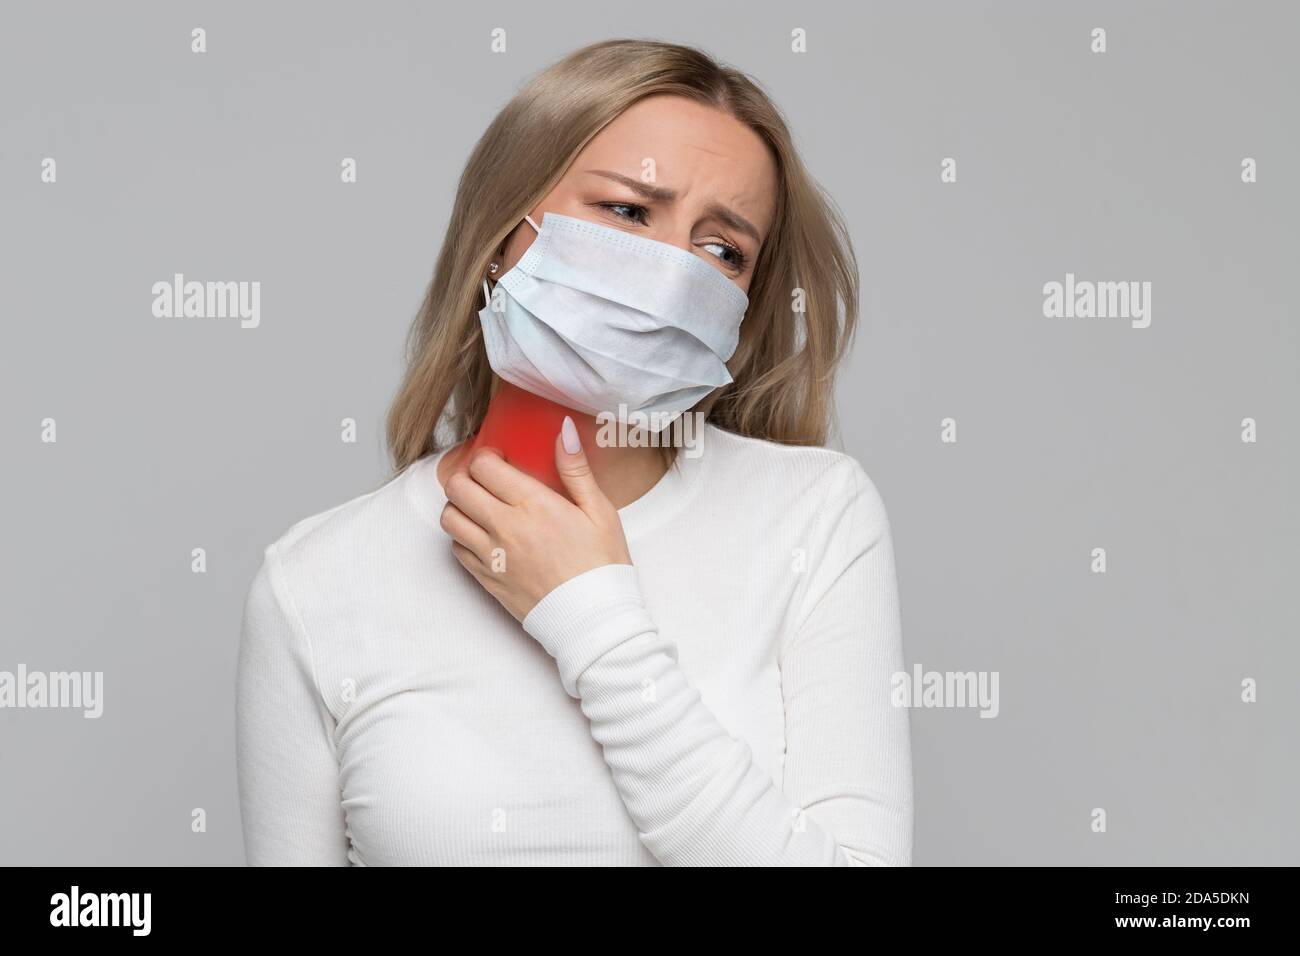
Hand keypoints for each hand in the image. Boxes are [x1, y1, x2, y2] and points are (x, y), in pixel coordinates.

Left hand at [440, 416, 632, 621]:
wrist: (595, 620)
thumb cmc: (603, 565)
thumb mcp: (600, 512)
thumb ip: (576, 469)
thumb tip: (565, 430)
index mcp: (534, 505)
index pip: (484, 466)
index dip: (487, 457)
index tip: (500, 460)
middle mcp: (506, 528)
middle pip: (457, 487)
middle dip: (467, 476)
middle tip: (485, 480)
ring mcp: (492, 556)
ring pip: (449, 518)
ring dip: (459, 506)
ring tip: (479, 507)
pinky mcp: (488, 580)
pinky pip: (457, 550)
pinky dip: (463, 538)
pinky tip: (484, 537)